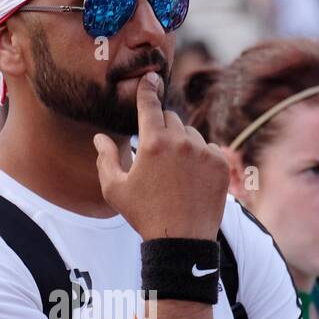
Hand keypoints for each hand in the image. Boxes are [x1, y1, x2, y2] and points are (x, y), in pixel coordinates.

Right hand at [93, 72, 229, 240]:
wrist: (181, 241)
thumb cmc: (143, 216)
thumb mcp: (115, 189)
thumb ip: (105, 158)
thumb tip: (99, 137)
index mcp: (152, 143)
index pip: (149, 104)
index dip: (148, 88)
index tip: (150, 77)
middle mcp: (180, 141)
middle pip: (170, 118)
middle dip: (162, 130)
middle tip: (156, 158)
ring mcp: (203, 151)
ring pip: (190, 134)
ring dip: (182, 145)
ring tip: (175, 175)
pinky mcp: (220, 163)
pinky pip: (208, 148)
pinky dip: (200, 158)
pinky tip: (191, 180)